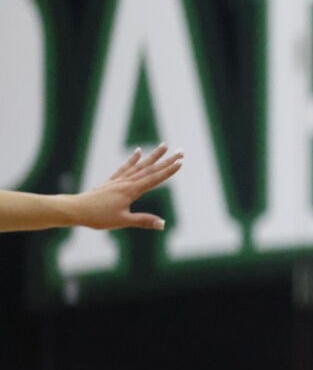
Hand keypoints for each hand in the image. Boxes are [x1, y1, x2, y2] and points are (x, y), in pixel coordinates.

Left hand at [69, 145, 183, 230]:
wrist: (75, 209)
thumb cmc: (98, 217)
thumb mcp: (122, 221)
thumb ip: (143, 221)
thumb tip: (162, 224)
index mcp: (131, 190)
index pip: (154, 179)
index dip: (169, 171)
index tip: (181, 162)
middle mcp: (126, 182)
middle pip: (150, 169)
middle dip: (167, 161)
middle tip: (181, 151)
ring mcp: (119, 180)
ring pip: (140, 166)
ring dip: (153, 156)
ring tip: (163, 146)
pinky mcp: (111, 182)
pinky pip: (125, 168)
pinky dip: (132, 160)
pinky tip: (138, 152)